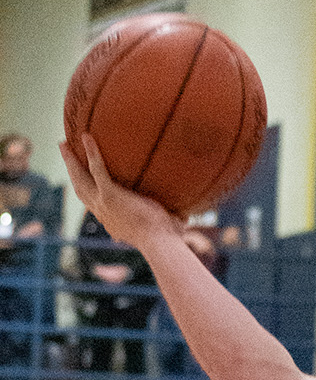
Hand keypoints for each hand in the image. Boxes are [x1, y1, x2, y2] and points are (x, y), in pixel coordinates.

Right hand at [59, 134, 181, 251]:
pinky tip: (87, 136)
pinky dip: (91, 152)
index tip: (85, 184)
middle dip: (71, 171)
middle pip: (79, 189)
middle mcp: (101, 212)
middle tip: (66, 155)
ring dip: (71, 160)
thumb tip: (186, 219)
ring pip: (80, 178)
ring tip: (64, 144)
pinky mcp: (109, 194)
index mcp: (111, 220)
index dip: (87, 193)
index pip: (94, 204)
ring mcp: (102, 203)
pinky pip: (97, 168)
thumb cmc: (166, 238)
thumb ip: (169, 222)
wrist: (160, 242)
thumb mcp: (163, 229)